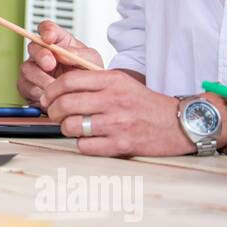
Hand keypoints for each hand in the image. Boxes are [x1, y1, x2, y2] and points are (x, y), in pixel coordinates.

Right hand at [16, 20, 103, 105]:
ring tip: (54, 85)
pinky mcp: (27, 85)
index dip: (46, 31)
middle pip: (33, 46)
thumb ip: (80, 54)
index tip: (49, 38)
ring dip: (41, 77)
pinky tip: (49, 95)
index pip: (47, 28)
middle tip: (51, 64)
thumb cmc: (87, 77)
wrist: (82, 99)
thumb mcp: (92, 61)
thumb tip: (64, 53)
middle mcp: (43, 53)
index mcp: (59, 42)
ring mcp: (34, 69)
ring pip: (28, 68)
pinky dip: (38, 91)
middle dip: (41, 55)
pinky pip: (25, 85)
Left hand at [42, 69, 190, 156]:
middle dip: (52, 111)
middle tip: (53, 114)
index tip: (47, 97)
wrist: (179, 124)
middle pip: (66, 104)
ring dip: (66, 128)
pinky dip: (81, 144)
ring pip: (72, 126)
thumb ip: (95, 80)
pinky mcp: (121, 145)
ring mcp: (117, 123)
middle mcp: (114, 100)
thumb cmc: (146, 104)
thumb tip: (61, 83)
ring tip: (71, 127)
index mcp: (113, 81)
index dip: (51, 90)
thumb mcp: (123, 82)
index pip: (70, 81)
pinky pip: (85, 146)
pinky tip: (88, 140)